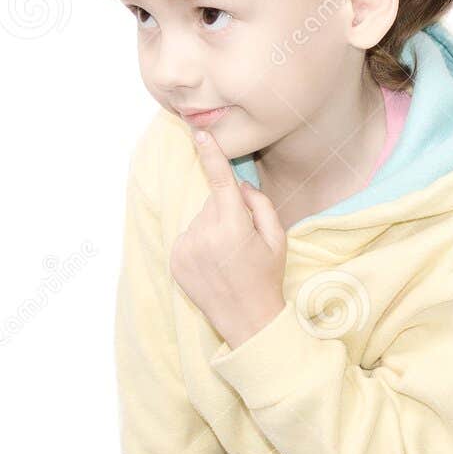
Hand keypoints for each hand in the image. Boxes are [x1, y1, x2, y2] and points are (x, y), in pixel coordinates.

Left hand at [169, 126, 286, 348]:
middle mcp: (204, 235)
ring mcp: (186, 248)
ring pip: (200, 220)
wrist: (246, 320)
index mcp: (232, 226)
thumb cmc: (266, 277)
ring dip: (212, 229)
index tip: (199, 133)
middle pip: (213, 202)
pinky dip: (199, 244)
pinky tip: (212, 265)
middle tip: (242, 242)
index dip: (211, 155)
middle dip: (227, 212)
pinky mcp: (175, 260)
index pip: (219, 181)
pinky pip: (188, 236)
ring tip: (227, 258)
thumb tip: (239, 185)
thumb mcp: (277, 238)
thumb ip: (260, 204)